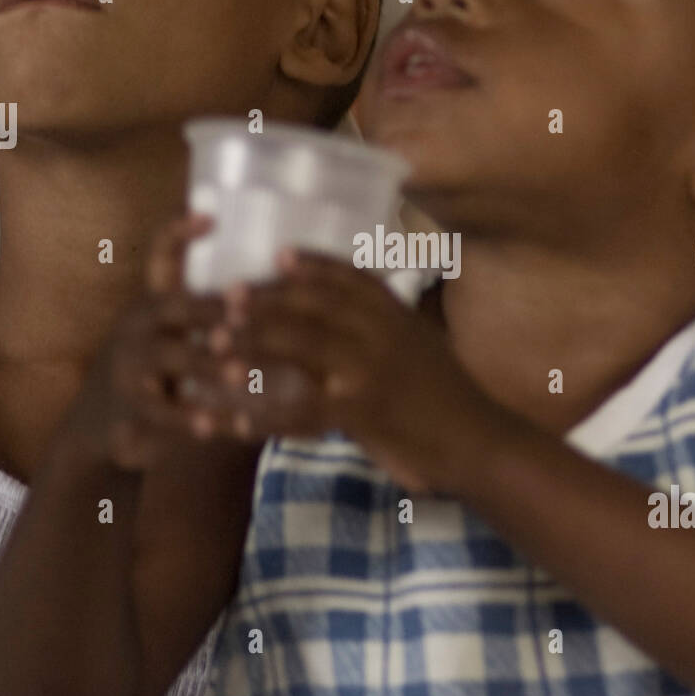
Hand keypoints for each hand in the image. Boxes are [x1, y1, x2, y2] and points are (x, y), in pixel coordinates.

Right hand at [74, 213, 248, 470]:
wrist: (105, 424)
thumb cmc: (162, 370)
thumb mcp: (178, 334)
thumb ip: (213, 313)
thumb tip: (278, 282)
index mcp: (156, 300)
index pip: (162, 256)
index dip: (178, 233)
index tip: (209, 216)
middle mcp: (139, 324)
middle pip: (173, 306)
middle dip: (211, 307)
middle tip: (245, 308)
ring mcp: (131, 364)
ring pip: (169, 358)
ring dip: (206, 364)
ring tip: (239, 372)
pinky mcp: (131, 406)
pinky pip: (161, 412)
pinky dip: (188, 419)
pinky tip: (213, 425)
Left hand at [191, 250, 499, 493]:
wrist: (479, 441)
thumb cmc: (448, 397)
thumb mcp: (421, 348)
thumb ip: (387, 329)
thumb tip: (348, 319)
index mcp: (396, 314)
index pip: (350, 277)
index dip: (312, 265)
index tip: (278, 254)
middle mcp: (382, 331)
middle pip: (313, 303)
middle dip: (266, 298)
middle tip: (226, 296)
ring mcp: (372, 368)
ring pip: (301, 345)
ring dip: (254, 343)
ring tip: (215, 346)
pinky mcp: (363, 410)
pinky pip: (303, 407)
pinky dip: (268, 413)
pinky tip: (239, 418)